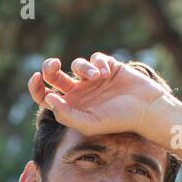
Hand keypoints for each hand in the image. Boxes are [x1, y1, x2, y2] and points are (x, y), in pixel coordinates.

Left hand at [28, 53, 170, 137]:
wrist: (145, 108)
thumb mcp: (88, 123)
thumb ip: (66, 114)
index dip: (36, 87)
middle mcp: (79, 92)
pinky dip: (99, 63)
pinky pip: (95, 58)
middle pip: (54, 75)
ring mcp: (93, 79)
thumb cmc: (117, 120)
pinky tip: (108, 73)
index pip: (46, 96)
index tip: (36, 78)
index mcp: (71, 107)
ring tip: (97, 76)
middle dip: (50, 67)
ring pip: (77, 64)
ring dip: (84, 67)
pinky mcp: (107, 67)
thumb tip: (49, 99)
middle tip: (54, 64)